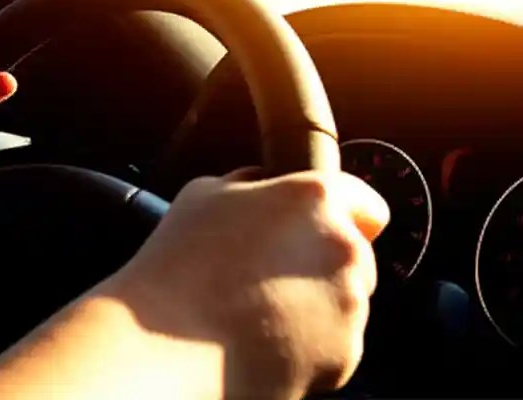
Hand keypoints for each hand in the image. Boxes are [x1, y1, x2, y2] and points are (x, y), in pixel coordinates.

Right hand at [99, 168, 389, 398]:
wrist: (171, 348)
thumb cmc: (180, 267)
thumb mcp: (203, 196)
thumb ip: (250, 184)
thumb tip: (262, 186)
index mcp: (314, 201)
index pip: (367, 203)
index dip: (346, 216)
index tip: (323, 229)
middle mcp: (344, 250)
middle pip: (356, 257)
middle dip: (322, 264)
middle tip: (270, 274)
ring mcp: (349, 306)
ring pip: (344, 301)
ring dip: (314, 304)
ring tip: (258, 311)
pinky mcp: (344, 355)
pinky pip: (334, 344)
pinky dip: (307, 344)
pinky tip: (262, 340)